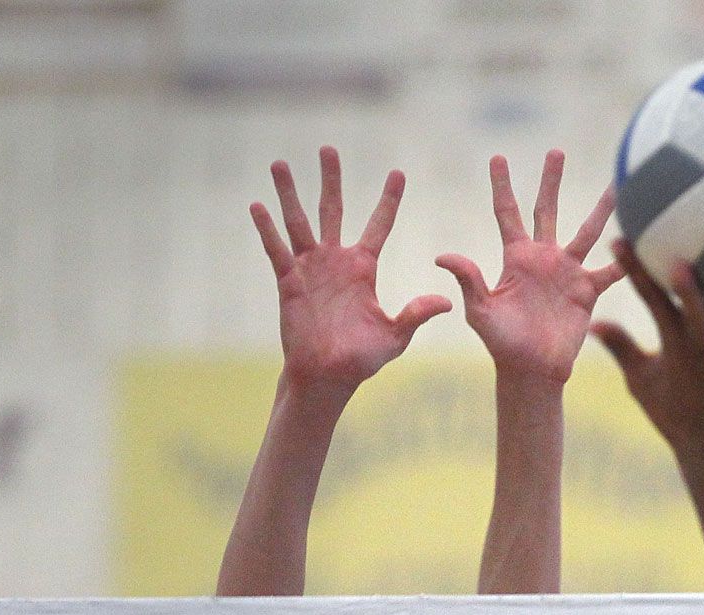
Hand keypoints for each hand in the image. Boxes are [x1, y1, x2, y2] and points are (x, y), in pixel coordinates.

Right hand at [251, 146, 451, 394]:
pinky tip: (257, 205)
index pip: (379, 226)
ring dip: (289, 193)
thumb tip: (446, 302)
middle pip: (333, 210)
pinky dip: (267, 229)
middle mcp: (336, 261)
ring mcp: (310, 269)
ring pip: (300, 222)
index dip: (389, 201)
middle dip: (331, 180)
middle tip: (328, 148)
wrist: (329, 377)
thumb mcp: (395, 335)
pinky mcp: (289, 282)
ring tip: (280, 163)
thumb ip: (417, 314)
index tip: (398, 173)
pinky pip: (276, 250)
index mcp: (363, 269)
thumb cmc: (362, 359)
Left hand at [436, 151, 621, 384]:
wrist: (531, 370)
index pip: (507, 213)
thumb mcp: (480, 311)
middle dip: (551, 180)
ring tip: (617, 184)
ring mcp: (567, 273)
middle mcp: (543, 259)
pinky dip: (625, 259)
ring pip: (587, 232)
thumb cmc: (502, 344)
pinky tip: (640, 241)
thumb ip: (468, 281)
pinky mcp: (587, 292)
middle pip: (547, 210)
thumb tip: (442, 256)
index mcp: (516, 258)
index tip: (497, 157)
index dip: (502, 186)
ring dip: (601, 209)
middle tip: (555, 151)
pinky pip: (610, 272)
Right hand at [592, 241, 703, 474]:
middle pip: (692, 312)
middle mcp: (701, 348)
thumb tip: (593, 322)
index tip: (620, 238)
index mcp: (672, 347)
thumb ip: (621, 348)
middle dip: (684, 291)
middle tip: (677, 264)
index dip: (634, 271)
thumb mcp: (641, 382)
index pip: (649, 303)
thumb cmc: (675, 413)